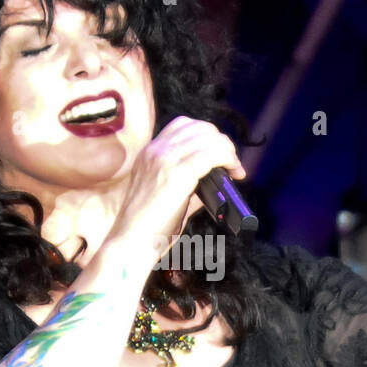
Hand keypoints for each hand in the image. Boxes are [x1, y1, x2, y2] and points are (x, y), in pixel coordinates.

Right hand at [106, 116, 245, 266]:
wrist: (131, 240)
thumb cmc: (147, 226)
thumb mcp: (164, 195)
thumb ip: (187, 184)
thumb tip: (213, 182)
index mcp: (149, 153)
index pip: (183, 125)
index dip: (207, 135)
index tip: (219, 153)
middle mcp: (155, 150)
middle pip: (199, 127)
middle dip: (222, 142)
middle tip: (232, 163)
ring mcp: (165, 159)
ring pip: (209, 138)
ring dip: (228, 150)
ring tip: (235, 168)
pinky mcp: (177, 173)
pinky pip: (212, 154)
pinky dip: (228, 159)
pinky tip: (234, 171)